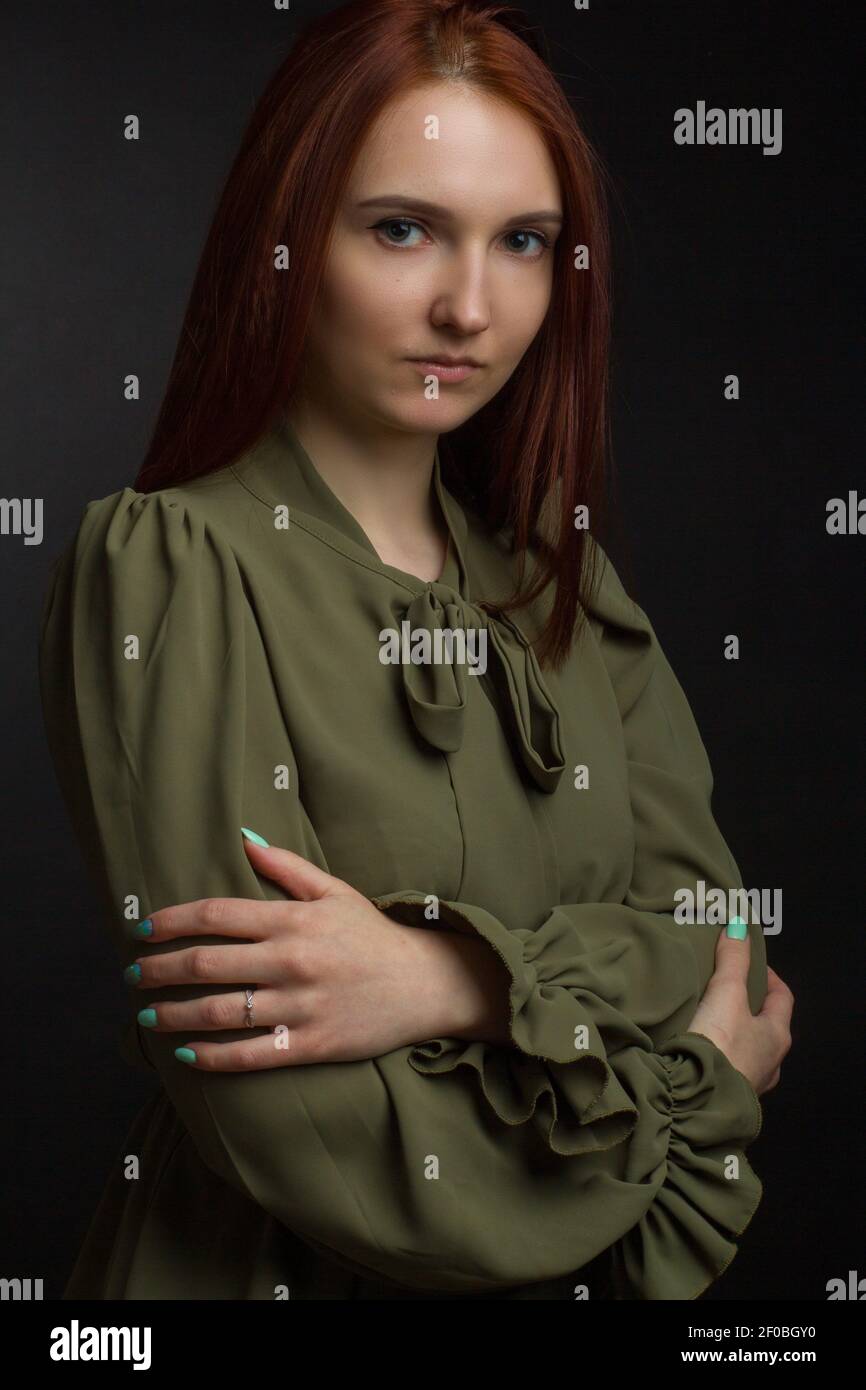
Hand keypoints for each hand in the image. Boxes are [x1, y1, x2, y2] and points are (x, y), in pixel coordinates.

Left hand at [124, 837, 489, 1069]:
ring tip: (147, 1014)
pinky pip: (248, 1055)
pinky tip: (185, 1054)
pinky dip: (211, 1057)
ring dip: (172, 1015)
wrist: (426, 984)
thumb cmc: (373, 936)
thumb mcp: (335, 891)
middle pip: (206, 965)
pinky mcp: (310, 1045)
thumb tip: (242, 837)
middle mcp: (291, 961)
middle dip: (159, 970)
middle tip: (133, 974)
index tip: (143, 929)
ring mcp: (299, 1006)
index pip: (216, 915)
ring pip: (218, 1012)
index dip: (171, 921)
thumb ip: (286, 865)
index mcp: (293, 920)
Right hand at [685, 925, 793, 1096]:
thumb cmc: (720, 1045)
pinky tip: (698, 1048)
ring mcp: (750, 1083)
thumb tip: (738, 926)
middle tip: (726, 988)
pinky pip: (726, 1067)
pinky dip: (718, 1054)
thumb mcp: (726, 994)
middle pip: (766, 1025)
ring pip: (747, 1050)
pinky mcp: (726, 1096)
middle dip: (749, 1006)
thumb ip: (732, 961)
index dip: (768, 977)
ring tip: (708, 1017)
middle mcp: (771, 1063)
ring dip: (734, 1034)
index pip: (782, 998)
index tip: (751, 963)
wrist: (696, 1100)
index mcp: (778, 1036)